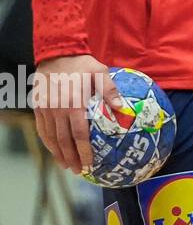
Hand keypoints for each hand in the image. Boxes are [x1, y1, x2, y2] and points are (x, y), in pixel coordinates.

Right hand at [33, 55, 122, 172]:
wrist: (56, 53)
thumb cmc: (82, 63)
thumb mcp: (100, 73)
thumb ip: (110, 91)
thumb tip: (122, 108)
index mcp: (74, 104)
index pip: (78, 134)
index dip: (83, 151)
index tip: (88, 164)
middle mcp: (57, 110)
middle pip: (63, 140)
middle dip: (70, 157)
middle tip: (78, 171)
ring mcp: (46, 109)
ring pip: (50, 137)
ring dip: (57, 153)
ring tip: (65, 165)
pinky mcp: (38, 107)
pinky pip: (42, 128)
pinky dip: (47, 141)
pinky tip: (53, 148)